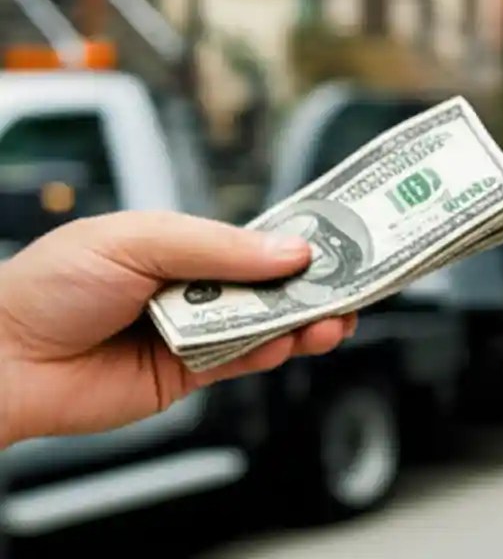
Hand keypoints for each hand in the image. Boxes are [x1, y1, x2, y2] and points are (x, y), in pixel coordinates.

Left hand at [0, 211, 355, 447]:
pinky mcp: (189, 375)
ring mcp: (193, 332)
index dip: (302, 243)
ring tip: (333, 318)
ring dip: (304, 322)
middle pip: (273, 287)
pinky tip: (291, 341)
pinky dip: (271, 353)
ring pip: (267, 326)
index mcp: (183, 245)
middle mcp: (194, 288)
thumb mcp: (140, 240)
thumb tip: (290, 253)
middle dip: (315, 286)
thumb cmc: (52, 284)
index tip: (346, 241)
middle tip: (356, 285)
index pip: (258, 242)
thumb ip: (219, 248)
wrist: (4, 359)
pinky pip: (242, 362)